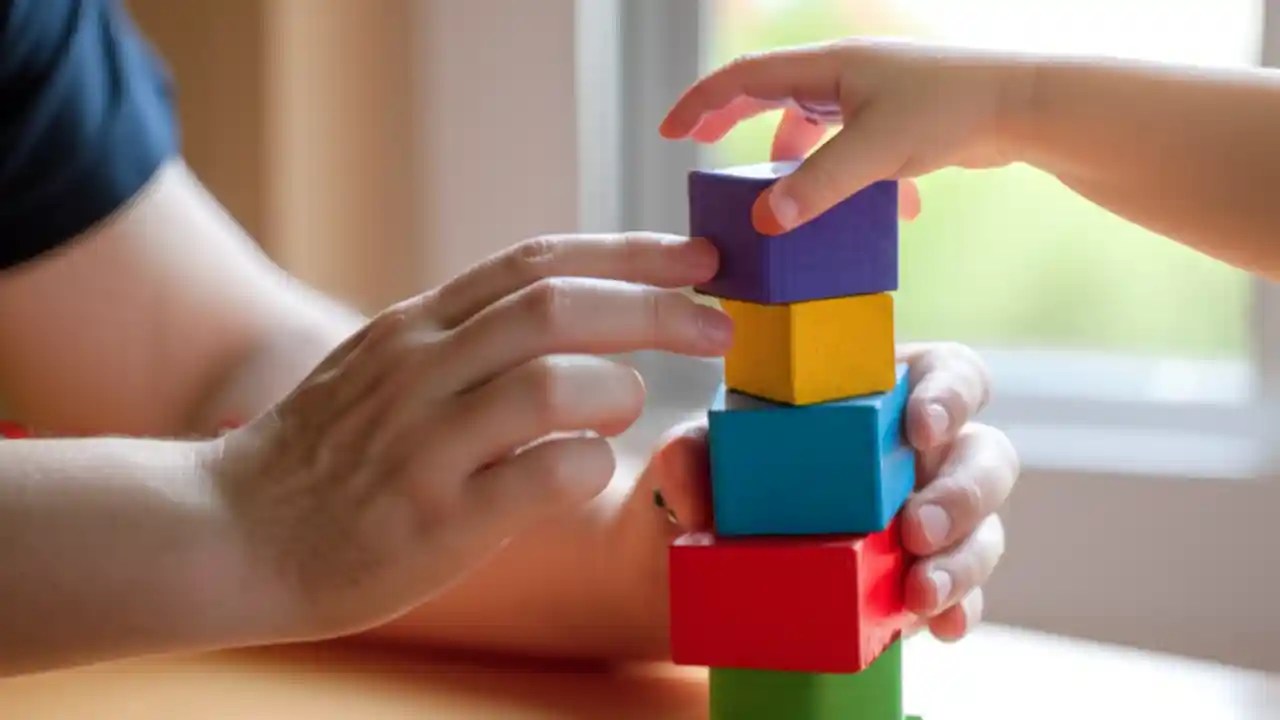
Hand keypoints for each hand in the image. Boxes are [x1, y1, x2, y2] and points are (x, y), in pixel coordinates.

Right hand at [205, 233, 729, 642]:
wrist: (231, 533)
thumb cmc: (328, 453)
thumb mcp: (386, 364)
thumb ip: (467, 336)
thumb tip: (575, 311)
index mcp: (417, 324)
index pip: (535, 261)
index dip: (628, 251)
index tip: (698, 258)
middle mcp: (421, 368)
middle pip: (558, 307)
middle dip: (656, 309)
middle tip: (718, 326)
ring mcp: (424, 442)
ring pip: (554, 382)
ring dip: (618, 389)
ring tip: (624, 406)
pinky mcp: (433, 518)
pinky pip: (542, 476)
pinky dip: (588, 464)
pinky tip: (585, 469)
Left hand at [616, 341, 1016, 645]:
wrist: (698, 561)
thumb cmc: (719, 481)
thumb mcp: (699, 458)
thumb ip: (690, 451)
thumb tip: (686, 465)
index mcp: (881, 400)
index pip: (950, 374)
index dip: (952, 394)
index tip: (921, 426)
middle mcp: (922, 456)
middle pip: (987, 457)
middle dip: (964, 493)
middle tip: (916, 528)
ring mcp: (932, 520)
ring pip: (984, 530)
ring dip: (962, 561)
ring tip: (918, 592)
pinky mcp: (922, 580)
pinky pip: (964, 595)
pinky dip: (958, 609)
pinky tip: (939, 626)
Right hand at [659, 38, 1037, 232]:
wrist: (1025, 106)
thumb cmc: (954, 112)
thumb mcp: (877, 154)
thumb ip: (818, 188)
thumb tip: (766, 220)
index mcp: (829, 65)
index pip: (744, 76)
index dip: (701, 102)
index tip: (669, 131)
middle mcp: (845, 72)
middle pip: (770, 93)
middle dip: (733, 123)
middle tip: (698, 148)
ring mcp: (872, 94)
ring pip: (814, 126)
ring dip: (800, 164)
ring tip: (794, 203)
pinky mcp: (898, 119)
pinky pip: (857, 148)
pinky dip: (858, 180)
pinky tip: (892, 212)